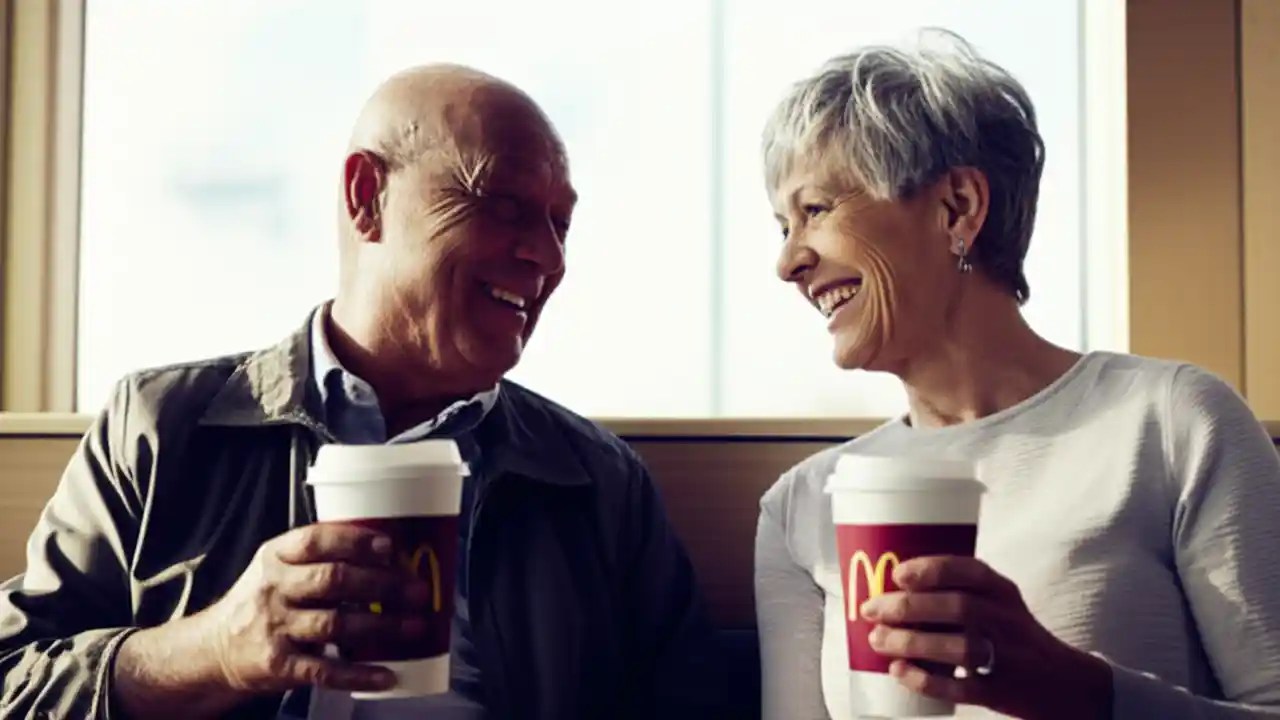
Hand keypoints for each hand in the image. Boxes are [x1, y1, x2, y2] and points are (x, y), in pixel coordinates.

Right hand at [113, 523, 433, 718]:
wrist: (212, 650)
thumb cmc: (261, 602)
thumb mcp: (276, 568)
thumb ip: (317, 557)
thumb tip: (388, 553)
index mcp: (275, 558)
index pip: (315, 540)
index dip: (354, 541)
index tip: (389, 546)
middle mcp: (273, 590)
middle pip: (334, 580)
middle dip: (382, 584)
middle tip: (417, 590)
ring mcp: (274, 628)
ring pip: (336, 624)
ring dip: (382, 626)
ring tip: (416, 626)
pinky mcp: (277, 665)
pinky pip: (324, 671)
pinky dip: (358, 674)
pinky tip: (386, 674)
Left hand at [858, 556, 1112, 719]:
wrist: (1062, 682)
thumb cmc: (1012, 635)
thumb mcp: (998, 603)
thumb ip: (959, 592)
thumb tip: (892, 589)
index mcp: (1004, 592)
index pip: (971, 571)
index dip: (933, 570)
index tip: (898, 574)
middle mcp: (1009, 620)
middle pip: (959, 608)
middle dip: (910, 608)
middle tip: (872, 609)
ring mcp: (1009, 657)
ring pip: (960, 648)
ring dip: (913, 643)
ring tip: (878, 640)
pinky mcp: (1002, 692)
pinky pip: (962, 687)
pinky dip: (926, 680)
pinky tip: (899, 671)